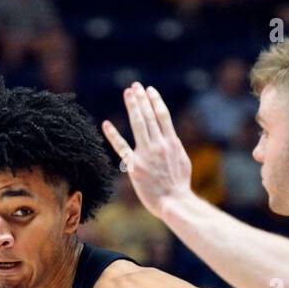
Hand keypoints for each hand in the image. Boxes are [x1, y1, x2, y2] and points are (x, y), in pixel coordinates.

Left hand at [102, 82, 192, 218]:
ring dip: (133, 107)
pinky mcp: (134, 166)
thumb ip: (173, 146)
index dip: (155, 100)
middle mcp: (159, 145)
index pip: (162, 115)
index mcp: (172, 142)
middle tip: (135, 86)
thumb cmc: (179, 185)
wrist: (175, 202)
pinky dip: (113, 135)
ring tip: (128, 93)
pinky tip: (106, 124)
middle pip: (149, 116)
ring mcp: (146, 154)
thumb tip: (169, 136)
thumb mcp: (182, 160)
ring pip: (138, 124)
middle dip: (142, 99)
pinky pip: (122, 147)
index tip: (149, 90)